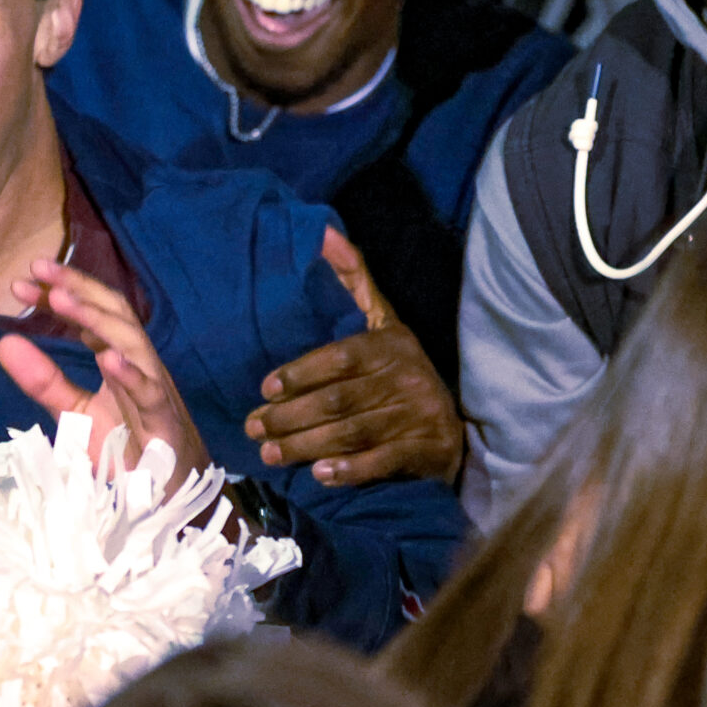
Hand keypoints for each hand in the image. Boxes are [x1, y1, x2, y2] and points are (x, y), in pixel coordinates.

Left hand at [0, 258, 208, 491]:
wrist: (166, 495)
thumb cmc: (125, 448)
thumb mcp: (75, 412)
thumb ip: (43, 380)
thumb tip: (4, 342)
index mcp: (117, 357)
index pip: (91, 313)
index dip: (61, 293)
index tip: (22, 283)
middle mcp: (138, 363)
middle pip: (114, 312)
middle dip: (79, 287)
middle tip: (39, 268)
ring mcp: (153, 389)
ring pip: (132, 342)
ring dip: (97, 318)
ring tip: (63, 300)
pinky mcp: (164, 422)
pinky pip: (151, 392)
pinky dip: (131, 374)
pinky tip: (109, 359)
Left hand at [244, 228, 463, 485]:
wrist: (452, 426)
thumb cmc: (399, 371)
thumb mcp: (382, 323)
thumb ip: (354, 282)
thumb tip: (326, 232)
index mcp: (390, 344)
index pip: (340, 357)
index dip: (301, 372)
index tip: (266, 388)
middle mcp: (406, 377)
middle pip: (339, 399)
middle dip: (290, 416)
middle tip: (254, 428)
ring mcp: (418, 415)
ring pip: (353, 431)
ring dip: (306, 445)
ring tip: (270, 453)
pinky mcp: (427, 449)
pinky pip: (382, 461)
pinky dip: (349, 469)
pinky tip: (320, 474)